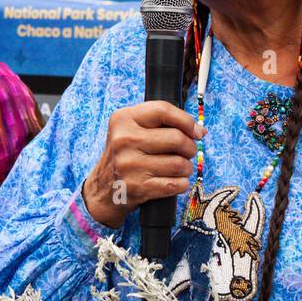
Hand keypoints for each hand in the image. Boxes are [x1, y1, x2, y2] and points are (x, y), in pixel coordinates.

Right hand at [83, 101, 201, 228]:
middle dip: (190, 147)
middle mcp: (124, 140)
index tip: (196, 131)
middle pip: (176, 138)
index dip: (186, 120)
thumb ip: (161, 124)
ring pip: (179, 164)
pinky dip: (182, 183)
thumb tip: (199, 131)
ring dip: (187, 167)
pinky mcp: (138, 187)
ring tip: (180, 168)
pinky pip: (175, 184)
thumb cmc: (125, 156)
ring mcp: (130, 165)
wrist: (102, 190)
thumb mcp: (131, 130)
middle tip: (188, 152)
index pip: (163, 110)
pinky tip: (175, 181)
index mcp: (123, 120)